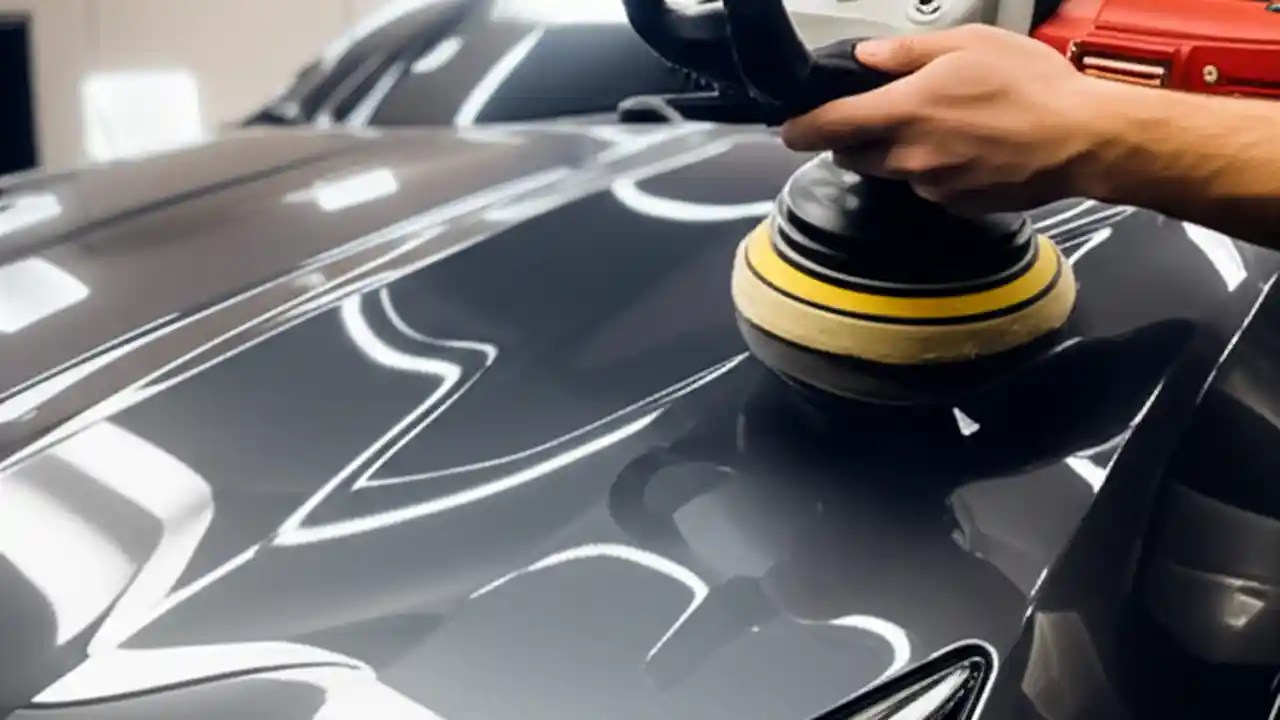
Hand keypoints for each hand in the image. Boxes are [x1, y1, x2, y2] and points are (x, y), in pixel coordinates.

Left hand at [781, 25, 1110, 211]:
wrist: (1082, 140)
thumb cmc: (1034, 87)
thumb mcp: (969, 44)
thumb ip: (907, 53)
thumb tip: (868, 58)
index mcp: (906, 111)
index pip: (828, 127)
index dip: (800, 128)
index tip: (790, 128)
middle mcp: (910, 155)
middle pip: (853, 154)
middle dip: (856, 136)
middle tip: (884, 113)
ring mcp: (931, 184)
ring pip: (890, 172)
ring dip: (898, 153)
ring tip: (942, 126)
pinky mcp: (954, 204)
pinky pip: (926, 187)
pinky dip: (933, 170)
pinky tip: (967, 149)